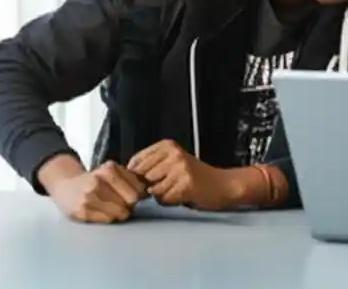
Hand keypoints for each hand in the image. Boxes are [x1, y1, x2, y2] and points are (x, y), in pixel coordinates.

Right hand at [40, 154, 144, 223]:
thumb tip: (148, 192)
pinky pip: (105, 220)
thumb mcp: (111, 172)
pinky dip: (107, 218)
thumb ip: (131, 178)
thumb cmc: (94, 180)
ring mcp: (88, 197)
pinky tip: (101, 212)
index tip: (133, 197)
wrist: (65, 185)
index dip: (138, 196)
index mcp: (108, 169)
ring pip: (118, 214)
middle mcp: (98, 181)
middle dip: (129, 205)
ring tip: (111, 208)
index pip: (137, 191)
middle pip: (129, 203)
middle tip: (123, 204)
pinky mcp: (80, 212)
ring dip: (119, 213)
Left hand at [127, 139, 245, 210]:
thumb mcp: (172, 162)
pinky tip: (181, 196)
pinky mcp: (185, 184)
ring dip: (160, 195)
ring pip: (153, 189)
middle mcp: (173, 153)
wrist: (222, 185)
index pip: (136, 161)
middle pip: (142, 177)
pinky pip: (164, 199)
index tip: (146, 182)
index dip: (136, 176)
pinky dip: (170, 202)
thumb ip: (152, 165)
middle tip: (165, 187)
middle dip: (149, 187)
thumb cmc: (195, 177)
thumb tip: (125, 176)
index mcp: (167, 145)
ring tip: (175, 190)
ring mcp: (180, 168)